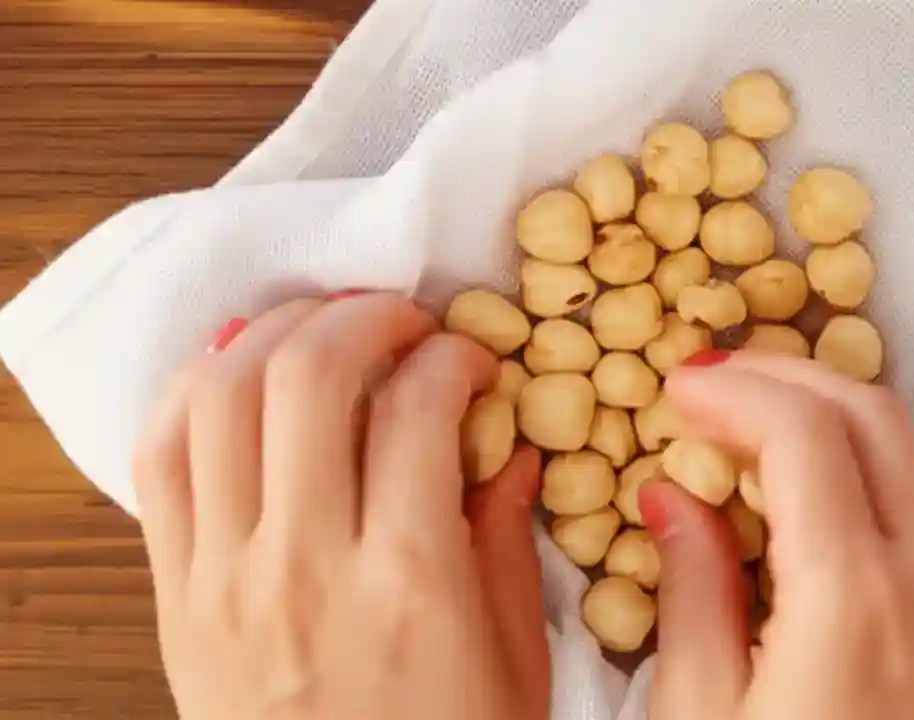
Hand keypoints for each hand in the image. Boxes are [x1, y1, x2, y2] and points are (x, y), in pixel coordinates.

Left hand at [132, 293, 548, 719]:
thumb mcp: (512, 662)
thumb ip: (506, 538)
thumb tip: (507, 446)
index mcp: (409, 582)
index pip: (419, 407)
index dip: (456, 355)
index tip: (476, 359)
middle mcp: (305, 564)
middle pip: (309, 375)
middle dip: (366, 316)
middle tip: (404, 323)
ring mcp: (225, 576)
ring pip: (220, 396)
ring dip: (279, 333)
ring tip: (327, 331)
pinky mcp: (176, 592)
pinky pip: (161, 457)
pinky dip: (194, 389)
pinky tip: (241, 369)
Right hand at [641, 352, 913, 719]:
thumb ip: (693, 597)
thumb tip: (673, 496)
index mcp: (852, 597)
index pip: (803, 429)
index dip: (734, 389)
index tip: (678, 389)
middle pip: (874, 417)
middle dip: (788, 377)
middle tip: (713, 386)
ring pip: (908, 467)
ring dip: (829, 429)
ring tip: (748, 444)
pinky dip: (862, 491)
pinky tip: (805, 522)